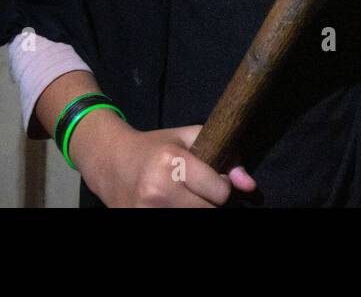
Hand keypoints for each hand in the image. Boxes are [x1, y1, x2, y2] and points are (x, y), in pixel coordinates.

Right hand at [74, 113, 256, 206]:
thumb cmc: (156, 146)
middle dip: (210, 202)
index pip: (220, 192)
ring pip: (195, 219)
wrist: (111, 162)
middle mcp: (157, 190)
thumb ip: (227, 155)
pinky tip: (175, 204)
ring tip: (186, 197)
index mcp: (171, 162)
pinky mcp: (136, 220)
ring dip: (197, 210)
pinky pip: (175, 223)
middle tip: (199, 190)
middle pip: (209, 211)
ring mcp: (145, 211)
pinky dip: (180, 214)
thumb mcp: (191, 138)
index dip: (222, 186)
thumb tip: (249, 186)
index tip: (213, 179)